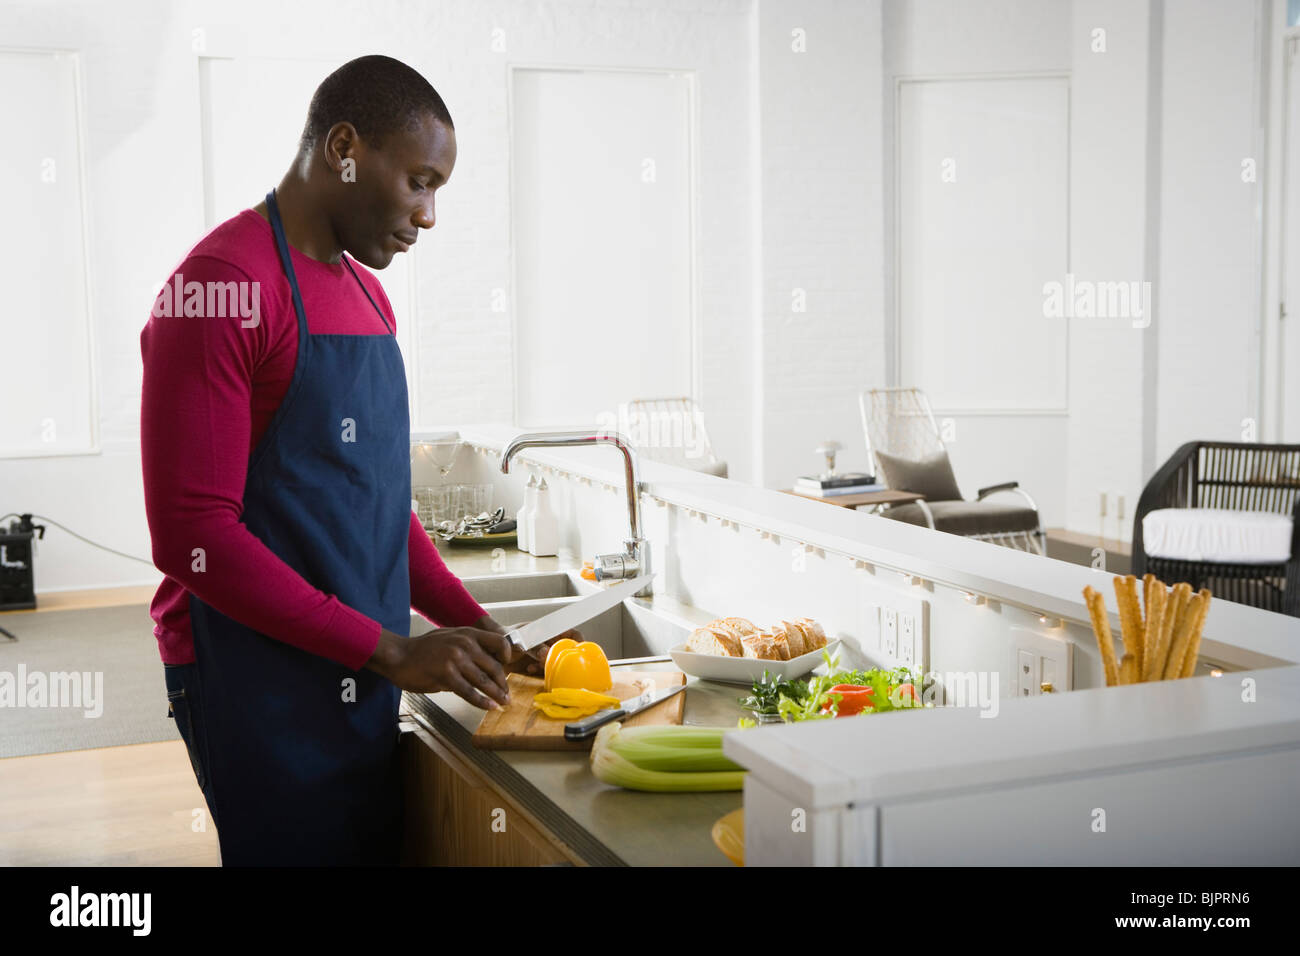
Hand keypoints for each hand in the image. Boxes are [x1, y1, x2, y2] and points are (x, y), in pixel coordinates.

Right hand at [365, 625, 511, 709]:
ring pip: (484, 680)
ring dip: (496, 694)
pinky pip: (469, 692)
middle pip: (494, 666)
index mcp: (468, 633)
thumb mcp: (449, 637)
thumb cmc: (423, 649)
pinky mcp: (446, 674)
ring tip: (503, 702)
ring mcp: (455, 658)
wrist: (398, 655)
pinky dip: (482, 702)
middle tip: (506, 694)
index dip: (507, 656)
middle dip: (502, 683)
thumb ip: (468, 647)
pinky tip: (489, 707)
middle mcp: (465, 644)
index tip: (506, 667)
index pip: (499, 642)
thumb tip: (485, 665)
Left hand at [473, 614, 582, 677]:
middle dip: (561, 658)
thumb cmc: (501, 638)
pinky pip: (544, 672)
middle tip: (550, 662)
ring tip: (534, 667)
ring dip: (548, 667)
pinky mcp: (534, 666)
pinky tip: (528, 671)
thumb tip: (547, 653)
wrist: (485, 649)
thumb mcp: (517, 640)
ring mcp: (541, 655)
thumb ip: (533, 646)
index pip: (570, 632)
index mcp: (546, 631)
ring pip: (555, 663)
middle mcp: (546, 643)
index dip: (577, 640)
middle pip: (565, 651)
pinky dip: (539, 673)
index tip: (578, 650)